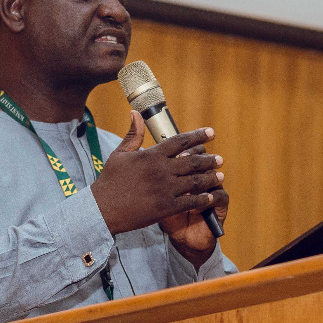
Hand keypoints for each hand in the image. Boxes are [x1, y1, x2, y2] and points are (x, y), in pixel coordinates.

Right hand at [91, 115, 225, 253]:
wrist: (102, 209)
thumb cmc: (110, 181)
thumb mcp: (119, 154)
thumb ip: (133, 134)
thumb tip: (136, 113)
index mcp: (151, 155)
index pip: (180, 141)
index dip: (198, 136)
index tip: (211, 133)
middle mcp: (161, 170)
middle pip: (193, 161)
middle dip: (209, 159)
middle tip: (220, 159)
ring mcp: (165, 189)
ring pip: (196, 181)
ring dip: (210, 178)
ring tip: (220, 176)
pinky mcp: (166, 207)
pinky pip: (191, 201)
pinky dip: (203, 199)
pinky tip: (210, 197)